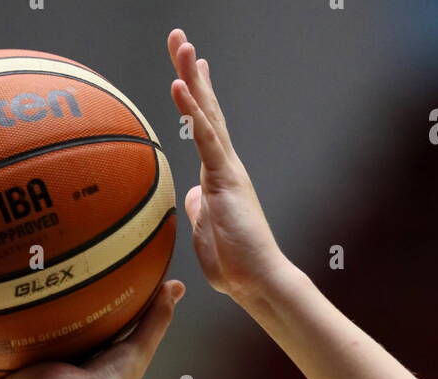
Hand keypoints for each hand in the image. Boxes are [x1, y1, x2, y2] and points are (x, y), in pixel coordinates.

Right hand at [0, 278, 184, 378]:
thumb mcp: (135, 350)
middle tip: (2, 292)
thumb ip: (153, 319)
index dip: (67, 312)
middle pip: (28, 344)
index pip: (72, 333)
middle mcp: (48, 374)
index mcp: (78, 364)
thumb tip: (176, 286)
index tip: (58, 287)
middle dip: (16, 325)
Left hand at [167, 28, 285, 301]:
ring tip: (181, 46)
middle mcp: (225, 165)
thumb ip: (200, 211)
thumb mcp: (206, 233)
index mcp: (218, 177)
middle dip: (192, 72)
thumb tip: (194, 195)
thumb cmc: (235, 267)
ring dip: (192, 78)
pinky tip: (179, 87)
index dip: (195, 96)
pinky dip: (191, 112)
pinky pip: (205, 138)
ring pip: (207, 114)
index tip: (188, 68)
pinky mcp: (227, 178)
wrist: (258, 282)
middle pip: (206, 109)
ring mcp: (227, 169)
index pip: (204, 127)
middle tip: (180, 38)